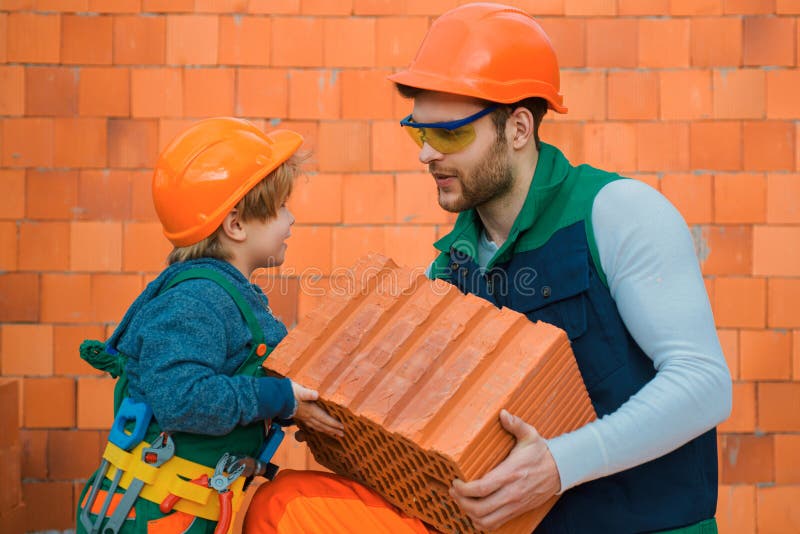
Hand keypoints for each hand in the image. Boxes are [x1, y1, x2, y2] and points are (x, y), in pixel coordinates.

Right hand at [291, 381, 343, 437]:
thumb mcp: (299, 390)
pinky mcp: (300, 417)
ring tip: (334, 434)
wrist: (276, 397)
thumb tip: (316, 394)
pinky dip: (318, 428)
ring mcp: (303, 418)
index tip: (343, 428)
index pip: (324, 419)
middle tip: (342, 434)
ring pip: (317, 427)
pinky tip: (319, 429)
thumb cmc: (289, 392)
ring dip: (326, 431)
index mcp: (310, 410)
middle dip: (332, 430)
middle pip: (322, 425)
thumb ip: (307, 393)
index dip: (334, 424)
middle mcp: (308, 416)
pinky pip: (312, 425)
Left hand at [449, 409, 560, 531]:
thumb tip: (502, 413)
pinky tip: (474, 511)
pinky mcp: (517, 511)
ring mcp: (514, 505)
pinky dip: (481, 522)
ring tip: (461, 500)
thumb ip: (515, 424)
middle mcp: (511, 493)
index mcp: (510, 474)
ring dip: (469, 513)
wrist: (561, 471)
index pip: (481, 488)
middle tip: (453, 490)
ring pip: (485, 520)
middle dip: (461, 501)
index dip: (463, 488)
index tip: (455, 481)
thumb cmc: (541, 453)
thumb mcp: (530, 435)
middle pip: (479, 508)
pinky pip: (494, 525)